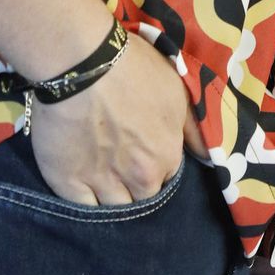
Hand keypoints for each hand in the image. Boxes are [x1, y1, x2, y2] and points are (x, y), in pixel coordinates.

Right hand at [28, 31, 201, 205]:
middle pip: (142, 201)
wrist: (82, 62)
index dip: (157, 170)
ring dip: (113, 201)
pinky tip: (83, 191)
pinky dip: (85, 205)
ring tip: (103, 181)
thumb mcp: (176, 89)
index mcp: (165, 156)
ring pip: (114, 211)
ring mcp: (102, 182)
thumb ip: (194, 129)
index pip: (167, 180)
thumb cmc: (133, 68)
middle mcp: (138, 177)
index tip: (145, 157)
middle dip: (137, 191)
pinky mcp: (67, 183)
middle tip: (123, 170)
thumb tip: (207, 158)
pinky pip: (82, 210)